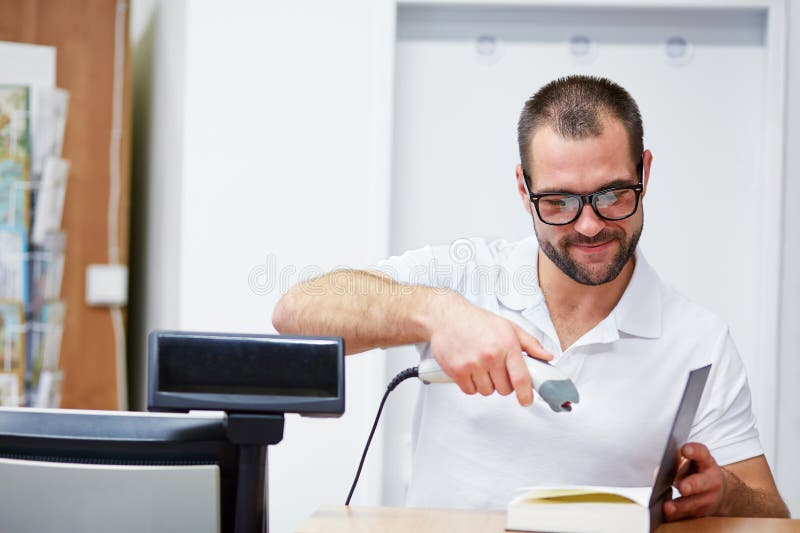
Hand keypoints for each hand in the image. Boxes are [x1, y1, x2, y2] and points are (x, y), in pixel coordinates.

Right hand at [427, 293, 551, 405]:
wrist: (447, 317)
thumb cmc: (477, 321)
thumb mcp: (508, 327)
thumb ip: (530, 343)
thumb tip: (547, 356)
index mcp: (506, 344)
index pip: (521, 377)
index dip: (525, 394)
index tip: (526, 401)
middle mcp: (490, 355)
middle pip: (504, 389)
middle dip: (503, 384)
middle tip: (497, 370)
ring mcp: (472, 364)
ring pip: (487, 391)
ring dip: (486, 384)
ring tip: (481, 367)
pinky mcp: (457, 371)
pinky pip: (470, 391)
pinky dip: (471, 385)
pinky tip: (470, 369)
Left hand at [664, 443, 726, 520]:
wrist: (719, 491)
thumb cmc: (698, 471)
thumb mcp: (691, 461)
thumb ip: (676, 461)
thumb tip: (658, 472)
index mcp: (706, 463)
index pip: (702, 454)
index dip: (694, 451)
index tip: (685, 449)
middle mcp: (710, 480)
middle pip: (702, 482)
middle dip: (691, 485)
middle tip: (682, 487)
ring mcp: (708, 498)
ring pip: (694, 503)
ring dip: (680, 506)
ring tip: (668, 507)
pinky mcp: (701, 512)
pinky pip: (688, 515)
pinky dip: (676, 515)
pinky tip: (666, 514)